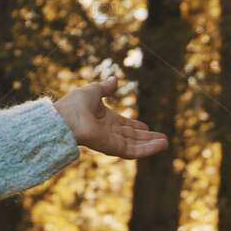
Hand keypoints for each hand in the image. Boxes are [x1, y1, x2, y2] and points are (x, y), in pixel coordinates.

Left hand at [53, 77, 168, 158]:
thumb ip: (105, 88)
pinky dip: (147, 149)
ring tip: (166, 143)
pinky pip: (132, 151)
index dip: (136, 126)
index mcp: (103, 119)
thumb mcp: (93, 91)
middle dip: (147, 138)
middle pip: (132, 136)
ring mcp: (110, 141)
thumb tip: (114, 79)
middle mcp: (108, 131)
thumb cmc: (74, 104)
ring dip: (150, 144)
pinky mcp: (112, 148)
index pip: (124, 125)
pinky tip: (160, 146)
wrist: (64, 118)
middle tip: (163, 139)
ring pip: (135, 145)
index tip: (147, 127)